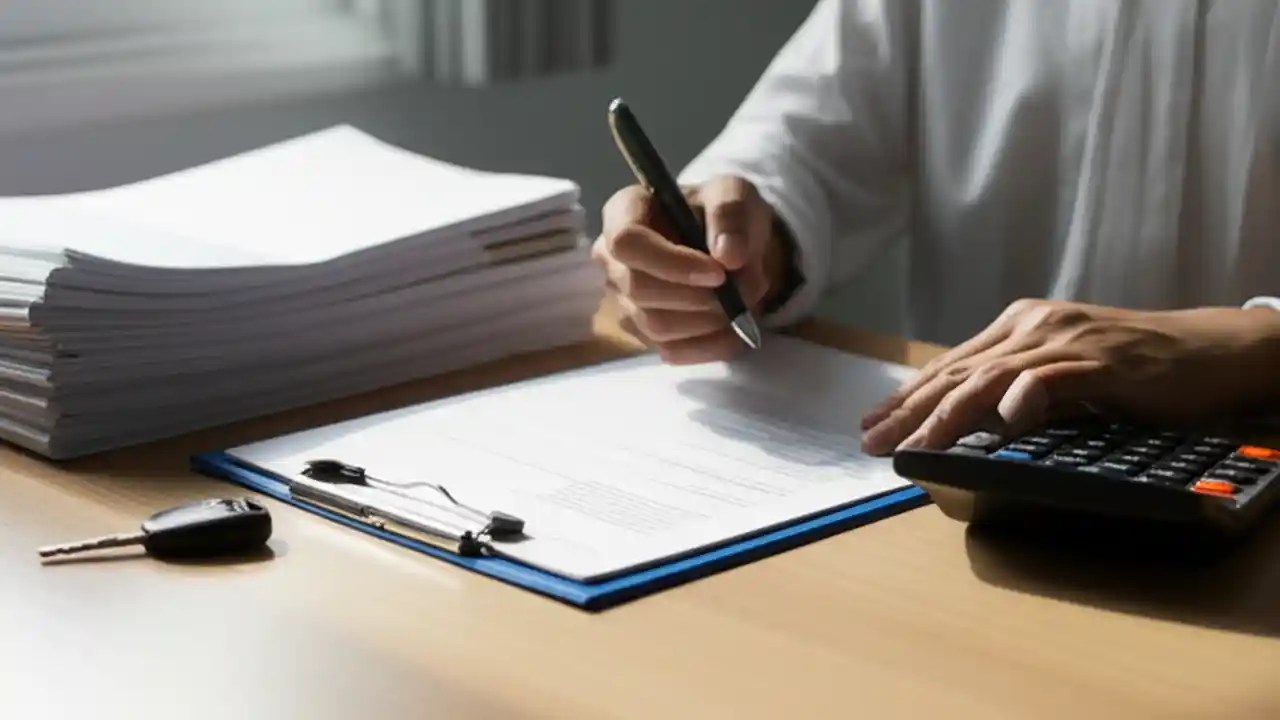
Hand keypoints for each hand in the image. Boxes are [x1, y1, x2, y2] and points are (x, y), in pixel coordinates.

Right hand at [594, 175, 788, 363]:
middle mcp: (611, 258)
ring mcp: (623, 299)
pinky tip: (735, 329)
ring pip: (656, 326)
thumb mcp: (735, 195)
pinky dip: (711, 345)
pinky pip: (671, 351)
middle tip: (743, 290)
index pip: (627, 242)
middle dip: (697, 297)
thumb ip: (732, 214)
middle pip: (639, 289)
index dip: (671, 263)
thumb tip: (729, 256)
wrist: (731, 250)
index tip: (718, 273)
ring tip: (744, 302)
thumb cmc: (721, 216)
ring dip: (709, 321)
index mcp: (624, 212)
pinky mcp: (642, 333)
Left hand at [860, 299, 1279, 454]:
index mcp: (1018, 326)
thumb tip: (968, 423)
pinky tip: (1005, 419)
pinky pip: (1057, 378)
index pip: (949, 365)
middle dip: (911, 410)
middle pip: (959, 372)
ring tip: (918, 444)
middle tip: (874, 441)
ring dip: (950, 415)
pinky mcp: (1104, 361)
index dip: (907, 396)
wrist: (1205, 349)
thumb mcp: (1059, 373)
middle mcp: (1033, 326)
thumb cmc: (1131, 366)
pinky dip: (1028, 397)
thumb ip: (1015, 391)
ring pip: (993, 378)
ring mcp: (1067, 340)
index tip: (871, 425)